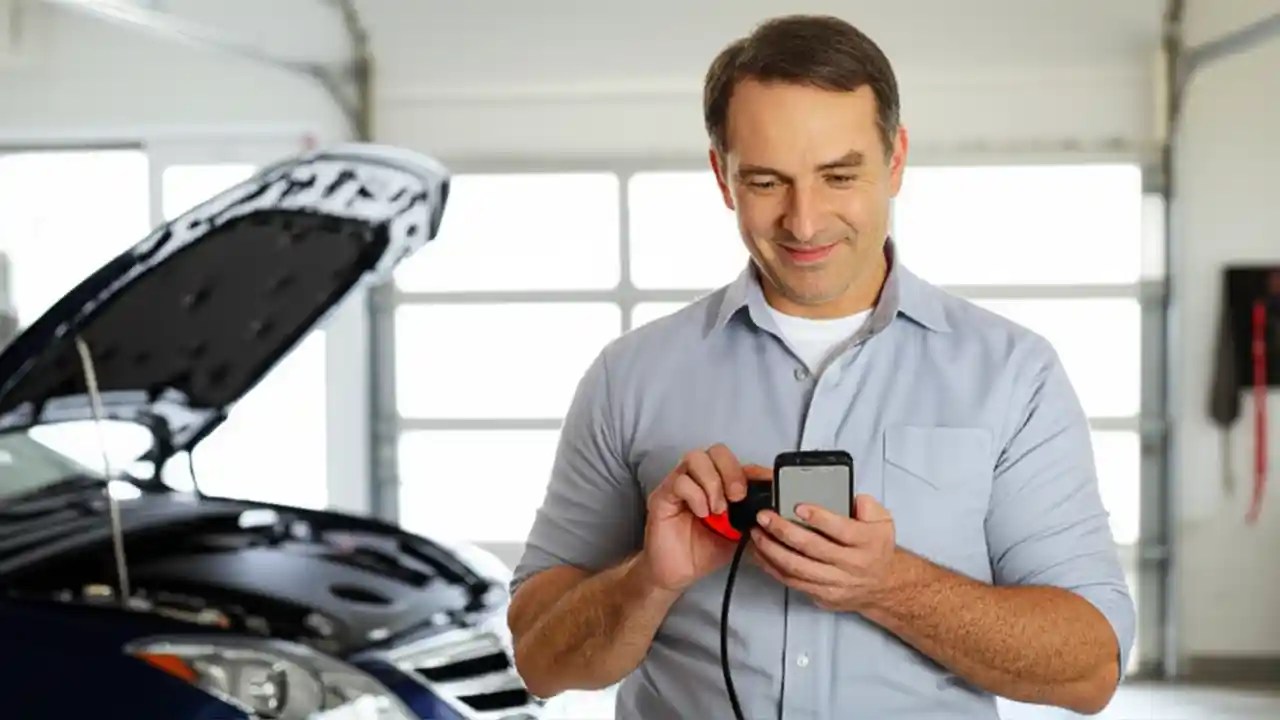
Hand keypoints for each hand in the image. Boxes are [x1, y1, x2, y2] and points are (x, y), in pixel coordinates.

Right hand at [641, 444, 770, 592]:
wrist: (678, 574)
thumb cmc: (706, 551)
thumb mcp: (739, 531)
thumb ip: (752, 513)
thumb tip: (774, 502)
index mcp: (718, 483)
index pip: (735, 460)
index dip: (752, 470)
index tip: (766, 485)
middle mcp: (697, 478)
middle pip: (716, 451)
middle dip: (732, 471)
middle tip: (737, 498)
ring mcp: (677, 484)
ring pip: (696, 458)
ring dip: (713, 482)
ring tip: (718, 510)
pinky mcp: (662, 496)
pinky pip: (680, 482)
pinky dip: (696, 496)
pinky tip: (703, 514)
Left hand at [749, 493, 897, 612]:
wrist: (883, 585)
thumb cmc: (875, 548)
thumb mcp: (883, 522)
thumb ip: (868, 506)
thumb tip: (853, 499)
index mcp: (866, 543)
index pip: (841, 529)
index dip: (819, 518)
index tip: (798, 507)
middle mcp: (851, 565)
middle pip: (812, 548)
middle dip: (784, 530)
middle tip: (765, 516)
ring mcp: (835, 583)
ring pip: (798, 568)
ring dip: (772, 550)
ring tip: (757, 533)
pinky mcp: (822, 595)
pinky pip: (792, 582)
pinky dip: (772, 567)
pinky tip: (761, 553)